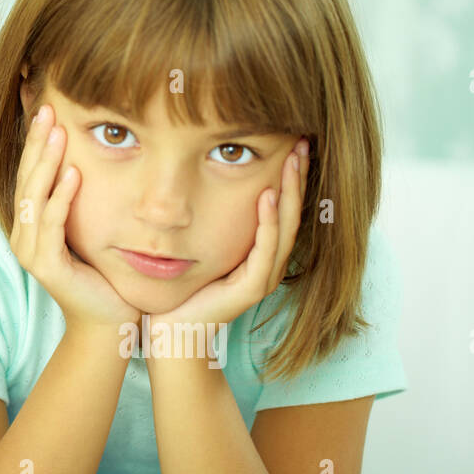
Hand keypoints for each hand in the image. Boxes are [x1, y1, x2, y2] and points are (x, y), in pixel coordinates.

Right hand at [11, 104, 143, 331]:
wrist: (110, 320)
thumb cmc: (103, 272)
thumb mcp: (89, 225)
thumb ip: (79, 195)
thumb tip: (89, 154)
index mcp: (30, 222)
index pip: (29, 172)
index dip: (36, 140)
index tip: (47, 107)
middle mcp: (23, 234)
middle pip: (26, 178)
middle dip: (37, 142)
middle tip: (47, 109)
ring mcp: (31, 251)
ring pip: (34, 196)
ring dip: (47, 162)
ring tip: (59, 133)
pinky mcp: (47, 266)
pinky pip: (52, 224)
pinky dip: (62, 197)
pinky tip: (74, 174)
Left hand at [149, 137, 310, 335]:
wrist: (170, 332)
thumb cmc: (179, 289)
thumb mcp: (196, 245)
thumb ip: (206, 218)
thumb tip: (197, 179)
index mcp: (257, 251)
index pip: (281, 207)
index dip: (289, 176)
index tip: (291, 142)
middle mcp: (266, 262)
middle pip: (290, 212)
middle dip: (297, 176)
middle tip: (303, 141)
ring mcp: (261, 276)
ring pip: (284, 226)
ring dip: (290, 192)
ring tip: (292, 160)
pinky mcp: (251, 289)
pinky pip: (265, 249)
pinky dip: (268, 222)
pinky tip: (267, 196)